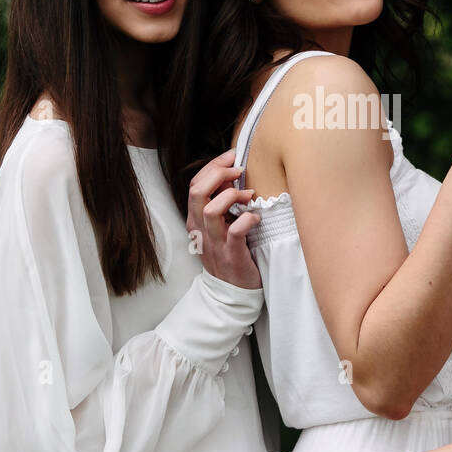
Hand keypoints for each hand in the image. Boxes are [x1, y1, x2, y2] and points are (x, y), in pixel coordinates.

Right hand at [186, 148, 261, 288]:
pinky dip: (247, 219)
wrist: (231, 293)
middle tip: (238, 169)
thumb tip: (233, 177)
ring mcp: (214, 244)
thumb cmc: (229, 254)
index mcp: (196, 221)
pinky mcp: (231, 255)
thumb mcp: (219, 228)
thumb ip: (222, 205)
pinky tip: (256, 218)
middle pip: (197, 192)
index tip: (231, 157)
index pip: (195, 185)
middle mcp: (201, 230)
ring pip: (210, 210)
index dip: (212, 167)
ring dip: (231, 195)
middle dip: (218, 173)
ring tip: (249, 195)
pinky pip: (235, 232)